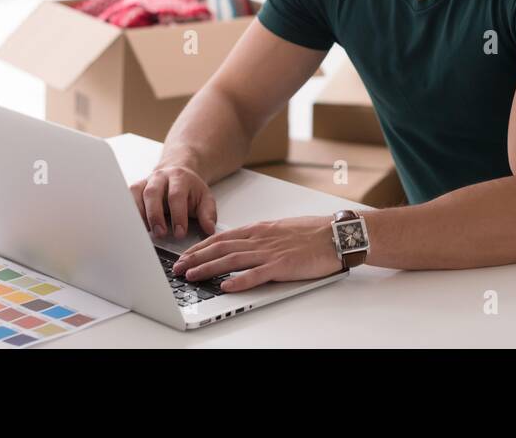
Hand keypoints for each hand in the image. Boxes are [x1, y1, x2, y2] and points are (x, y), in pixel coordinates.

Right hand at [130, 163, 216, 239]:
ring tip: (145, 232)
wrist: (178, 173)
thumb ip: (208, 213)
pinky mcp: (136, 189)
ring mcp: (146, 182)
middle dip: (155, 215)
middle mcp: (160, 177)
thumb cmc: (190, 189)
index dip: (178, 215)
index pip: (176, 196)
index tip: (180, 233)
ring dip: (139, 215)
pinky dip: (129, 212)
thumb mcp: (205, 198)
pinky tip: (133, 226)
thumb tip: (209, 229)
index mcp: (179, 178)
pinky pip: (127, 199)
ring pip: (136, 195)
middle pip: (153, 193)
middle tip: (160, 233)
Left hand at [171, 216, 344, 291]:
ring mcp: (271, 252)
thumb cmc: (313, 232)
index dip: (200, 246)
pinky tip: (226, 286)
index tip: (185, 255)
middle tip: (178, 268)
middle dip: (196, 258)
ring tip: (191, 276)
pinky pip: (256, 274)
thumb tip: (243, 245)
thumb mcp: (281, 229)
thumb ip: (261, 237)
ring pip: (232, 260)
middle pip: (221, 247)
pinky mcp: (283, 266)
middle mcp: (261, 238)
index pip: (222, 237)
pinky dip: (239, 280)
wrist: (336, 234)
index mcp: (260, 229)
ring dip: (208, 268)